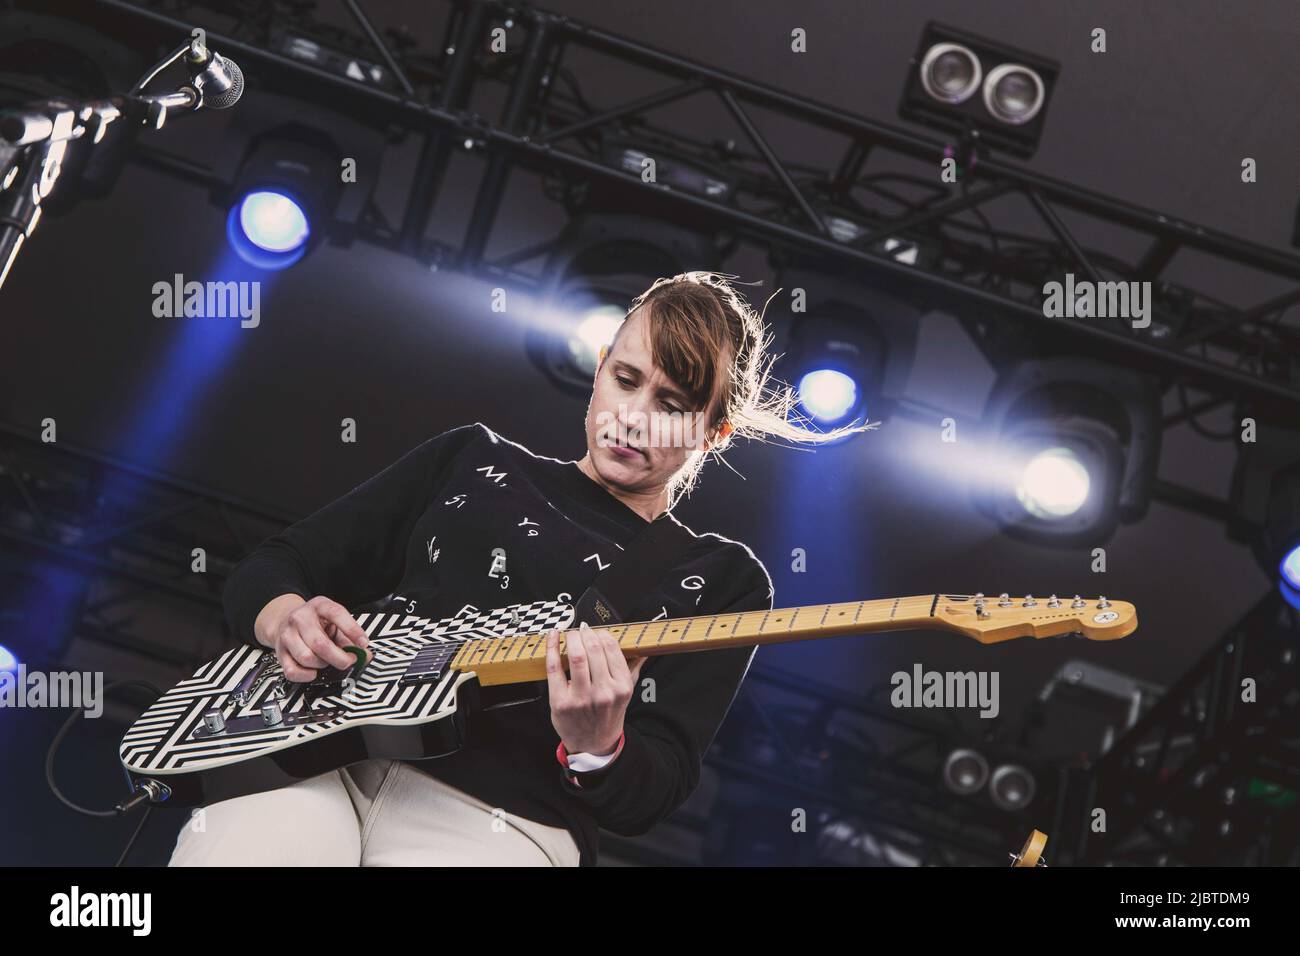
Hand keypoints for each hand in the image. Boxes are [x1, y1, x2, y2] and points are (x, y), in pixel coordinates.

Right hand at [267, 595, 368, 681]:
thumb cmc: (315, 623)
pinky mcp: (280, 652)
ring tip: (327, 662)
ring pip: (306, 658)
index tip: (363, 643)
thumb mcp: (334, 621)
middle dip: (339, 658)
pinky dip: (306, 676)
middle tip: (348, 661)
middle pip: (320, 643)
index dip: (352, 630)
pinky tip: (314, 671)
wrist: (285, 621)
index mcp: (319, 606)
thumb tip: (365, 655)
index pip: (336, 613)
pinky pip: (292, 670)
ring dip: (322, 666)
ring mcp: (287, 635)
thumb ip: (350, 638)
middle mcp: (300, 618)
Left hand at [546, 622, 644, 756]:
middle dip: (585, 633)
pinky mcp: (560, 702)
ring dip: (571, 638)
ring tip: (571, 635)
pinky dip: (552, 648)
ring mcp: (581, 698)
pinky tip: (553, 637)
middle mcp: (603, 692)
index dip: (602, 634)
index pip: (611, 649)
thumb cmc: (608, 714)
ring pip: (576, 656)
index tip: (596, 631)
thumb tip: (643, 648)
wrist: (593, 744)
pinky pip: (554, 668)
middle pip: (593, 650)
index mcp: (621, 687)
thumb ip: (634, 668)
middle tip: (581, 630)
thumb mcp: (626, 693)